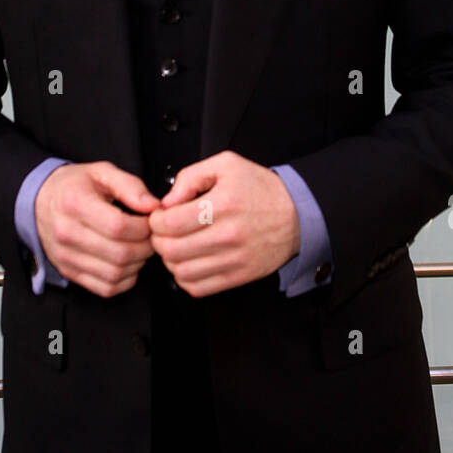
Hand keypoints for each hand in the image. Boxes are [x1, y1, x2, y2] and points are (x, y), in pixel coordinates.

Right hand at [35, 161, 159, 297]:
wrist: (40, 200)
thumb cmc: (73, 186)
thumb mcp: (101, 172)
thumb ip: (130, 186)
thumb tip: (152, 205)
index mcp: (75, 203)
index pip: (118, 226)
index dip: (144, 227)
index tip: (150, 221)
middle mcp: (67, 233)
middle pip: (119, 253)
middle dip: (145, 247)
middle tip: (150, 236)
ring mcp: (66, 256)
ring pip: (114, 274)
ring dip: (137, 264)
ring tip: (139, 247)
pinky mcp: (69, 272)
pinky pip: (105, 288)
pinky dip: (124, 280)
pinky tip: (127, 263)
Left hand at [148, 150, 299, 297]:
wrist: (296, 214)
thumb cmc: (261, 189)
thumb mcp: (226, 165)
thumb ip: (190, 176)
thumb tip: (167, 201)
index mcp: (223, 205)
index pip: (170, 223)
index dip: (155, 220)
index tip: (160, 216)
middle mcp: (228, 234)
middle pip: (172, 250)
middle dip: (159, 240)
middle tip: (164, 232)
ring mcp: (234, 259)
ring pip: (181, 272)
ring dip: (171, 261)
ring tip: (177, 247)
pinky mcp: (239, 276)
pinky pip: (198, 288)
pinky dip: (186, 279)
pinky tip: (190, 263)